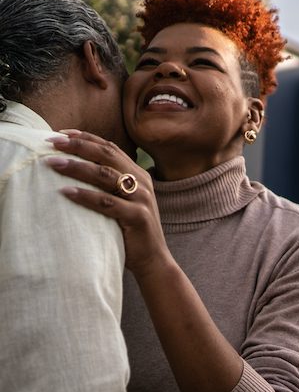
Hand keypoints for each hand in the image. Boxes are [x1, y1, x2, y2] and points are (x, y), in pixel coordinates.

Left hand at [51, 129, 173, 278]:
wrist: (153, 259)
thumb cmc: (131, 229)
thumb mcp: (125, 200)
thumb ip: (111, 184)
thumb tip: (78, 167)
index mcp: (139, 175)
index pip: (111, 149)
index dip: (87, 139)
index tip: (62, 133)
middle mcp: (143, 182)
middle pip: (108, 156)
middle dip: (79, 147)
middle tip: (53, 143)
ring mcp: (142, 199)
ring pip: (106, 176)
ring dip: (78, 167)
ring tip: (53, 163)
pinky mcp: (137, 217)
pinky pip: (107, 203)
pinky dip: (86, 196)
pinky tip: (66, 192)